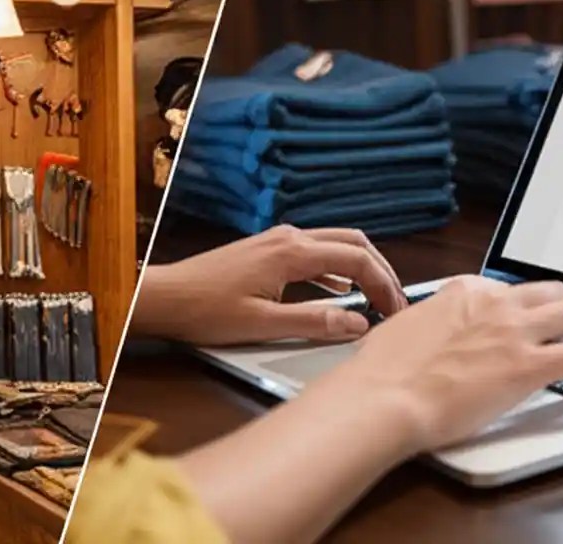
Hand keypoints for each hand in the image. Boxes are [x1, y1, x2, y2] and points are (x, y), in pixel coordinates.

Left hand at [134, 225, 406, 345]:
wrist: (165, 298)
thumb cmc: (206, 311)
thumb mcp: (262, 325)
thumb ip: (313, 323)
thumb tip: (358, 324)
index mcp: (291, 252)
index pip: (357, 259)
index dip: (385, 285)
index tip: (397, 312)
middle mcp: (288, 237)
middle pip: (353, 242)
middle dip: (380, 270)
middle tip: (396, 303)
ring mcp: (277, 240)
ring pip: (335, 243)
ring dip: (360, 267)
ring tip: (376, 299)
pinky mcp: (267, 250)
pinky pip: (315, 252)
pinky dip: (336, 268)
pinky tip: (341, 291)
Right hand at [334, 275, 562, 450]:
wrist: (386, 396)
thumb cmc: (384, 372)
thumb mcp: (403, 328)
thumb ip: (426, 322)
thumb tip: (424, 331)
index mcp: (462, 293)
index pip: (507, 288)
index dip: (523, 305)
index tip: (527, 317)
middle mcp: (494, 304)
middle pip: (550, 292)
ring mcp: (514, 333)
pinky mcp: (529, 366)